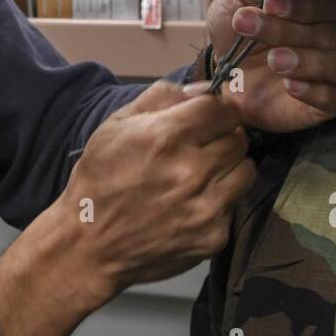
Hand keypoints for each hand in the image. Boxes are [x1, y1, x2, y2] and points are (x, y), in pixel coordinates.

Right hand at [0, 80, 253, 335]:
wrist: (89, 246)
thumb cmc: (100, 179)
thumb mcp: (117, 125)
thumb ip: (161, 97)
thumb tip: (202, 89)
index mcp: (168, 136)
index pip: (223, 109)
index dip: (216, 111)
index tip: (206, 120)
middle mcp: (193, 170)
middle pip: (239, 138)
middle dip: (223, 138)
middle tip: (201, 148)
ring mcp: (207, 206)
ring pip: (246, 171)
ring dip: (229, 168)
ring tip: (203, 175)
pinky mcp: (214, 236)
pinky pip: (233, 206)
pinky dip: (218, 202)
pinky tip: (191, 205)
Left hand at [205, 0, 335, 132]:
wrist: (222, 76)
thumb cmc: (238, 34)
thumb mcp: (235, 3)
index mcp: (321, 8)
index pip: (333, 0)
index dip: (305, 3)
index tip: (271, 3)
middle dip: (291, 30)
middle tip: (254, 29)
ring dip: (312, 61)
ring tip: (275, 60)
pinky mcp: (329, 104)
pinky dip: (317, 92)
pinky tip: (289, 84)